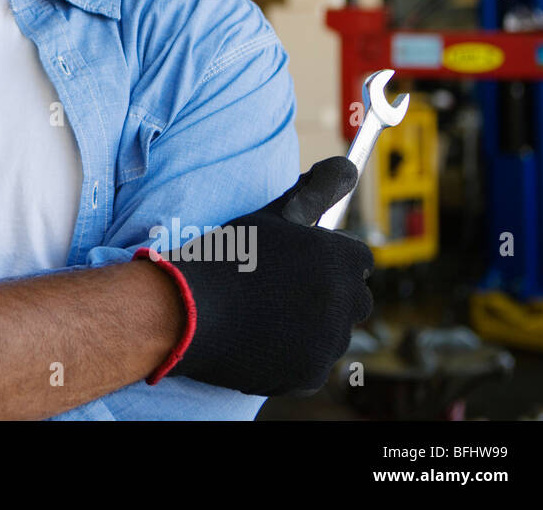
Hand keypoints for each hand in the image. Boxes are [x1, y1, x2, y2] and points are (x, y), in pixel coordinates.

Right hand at [135, 157, 373, 396]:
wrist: (185, 309)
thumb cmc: (227, 256)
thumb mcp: (272, 216)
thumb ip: (316, 191)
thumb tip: (350, 167)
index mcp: (339, 258)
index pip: (357, 260)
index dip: (327, 261)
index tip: (299, 265)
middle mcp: (344, 301)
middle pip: (353, 299)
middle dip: (326, 296)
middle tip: (281, 292)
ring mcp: (329, 342)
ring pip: (332, 334)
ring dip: (310, 329)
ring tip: (264, 316)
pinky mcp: (311, 374)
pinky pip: (312, 365)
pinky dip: (292, 358)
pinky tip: (259, 340)